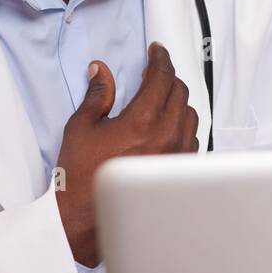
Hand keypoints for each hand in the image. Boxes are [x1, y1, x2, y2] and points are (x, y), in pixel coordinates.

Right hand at [55, 42, 199, 265]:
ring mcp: (176, 155)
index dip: (160, 58)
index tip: (156, 51)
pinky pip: (191, 139)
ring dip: (177, 101)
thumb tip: (101, 72)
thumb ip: (97, 94)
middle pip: (180, 92)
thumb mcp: (81, 127)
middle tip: (154, 73)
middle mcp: (166, 136)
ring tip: (160, 99)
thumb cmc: (79, 178)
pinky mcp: (177, 172)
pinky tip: (166, 126)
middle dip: (168, 77)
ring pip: (190, 115)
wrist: (84, 221)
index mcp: (142, 121)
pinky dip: (182, 125)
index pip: (161, 77)